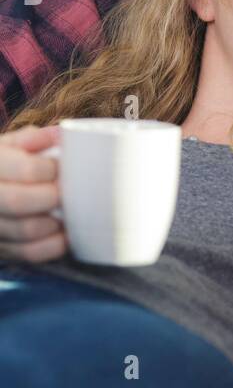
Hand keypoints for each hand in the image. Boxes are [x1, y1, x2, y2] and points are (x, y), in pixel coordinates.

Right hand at [0, 124, 67, 262]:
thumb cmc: (3, 164)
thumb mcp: (9, 146)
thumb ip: (33, 139)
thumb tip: (63, 135)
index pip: (24, 169)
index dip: (50, 170)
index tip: (63, 168)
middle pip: (19, 202)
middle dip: (53, 197)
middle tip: (69, 191)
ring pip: (26, 230)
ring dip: (56, 223)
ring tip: (70, 211)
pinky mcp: (1, 249)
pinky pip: (29, 253)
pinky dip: (54, 246)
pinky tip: (65, 234)